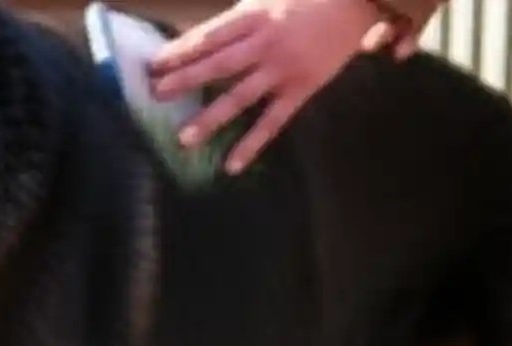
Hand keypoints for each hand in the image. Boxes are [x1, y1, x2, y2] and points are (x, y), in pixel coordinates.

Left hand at [148, 0, 383, 174]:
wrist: (356, 2)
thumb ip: (240, 18)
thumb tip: (207, 39)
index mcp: (255, 15)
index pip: (210, 36)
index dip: (182, 50)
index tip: (156, 63)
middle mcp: (265, 43)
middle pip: (218, 65)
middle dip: (185, 80)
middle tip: (157, 94)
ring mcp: (283, 70)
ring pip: (240, 97)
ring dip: (211, 118)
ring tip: (185, 138)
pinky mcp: (301, 90)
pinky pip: (272, 122)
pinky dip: (252, 144)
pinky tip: (231, 164)